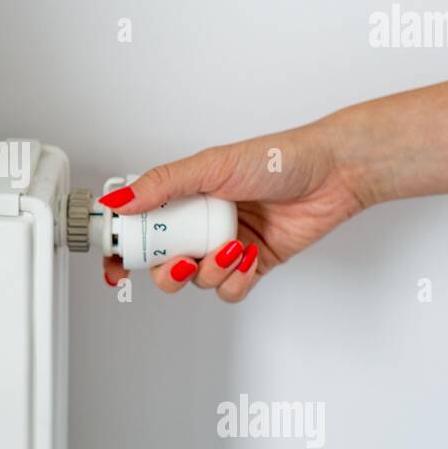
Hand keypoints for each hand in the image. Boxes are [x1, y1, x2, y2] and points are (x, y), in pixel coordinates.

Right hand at [101, 120, 366, 302]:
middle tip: (181, 260)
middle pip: (162, 263)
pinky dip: (236, 278)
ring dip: (210, 271)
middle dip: (168, 271)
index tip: (116, 263)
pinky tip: (248, 256)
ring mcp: (224, 245)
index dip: (123, 248)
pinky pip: (229, 289)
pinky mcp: (251, 265)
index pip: (140, 225)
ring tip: (230, 248)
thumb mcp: (210, 165)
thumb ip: (161, 185)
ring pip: (196, 280)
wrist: (331, 175)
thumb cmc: (276, 159)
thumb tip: (119, 200)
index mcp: (183, 196)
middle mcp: (200, 222)